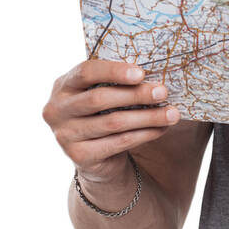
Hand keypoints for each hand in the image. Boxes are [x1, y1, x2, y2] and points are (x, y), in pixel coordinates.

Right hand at [43, 59, 179, 183]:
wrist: (95, 156)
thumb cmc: (103, 113)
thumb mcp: (102, 93)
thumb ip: (116, 83)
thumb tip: (154, 74)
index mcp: (62, 86)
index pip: (85, 72)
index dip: (114, 71)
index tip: (141, 73)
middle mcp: (56, 109)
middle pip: (100, 98)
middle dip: (136, 94)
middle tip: (163, 92)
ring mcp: (65, 135)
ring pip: (113, 122)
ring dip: (147, 117)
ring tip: (172, 113)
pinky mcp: (79, 156)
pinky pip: (118, 142)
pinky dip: (144, 134)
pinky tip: (161, 129)